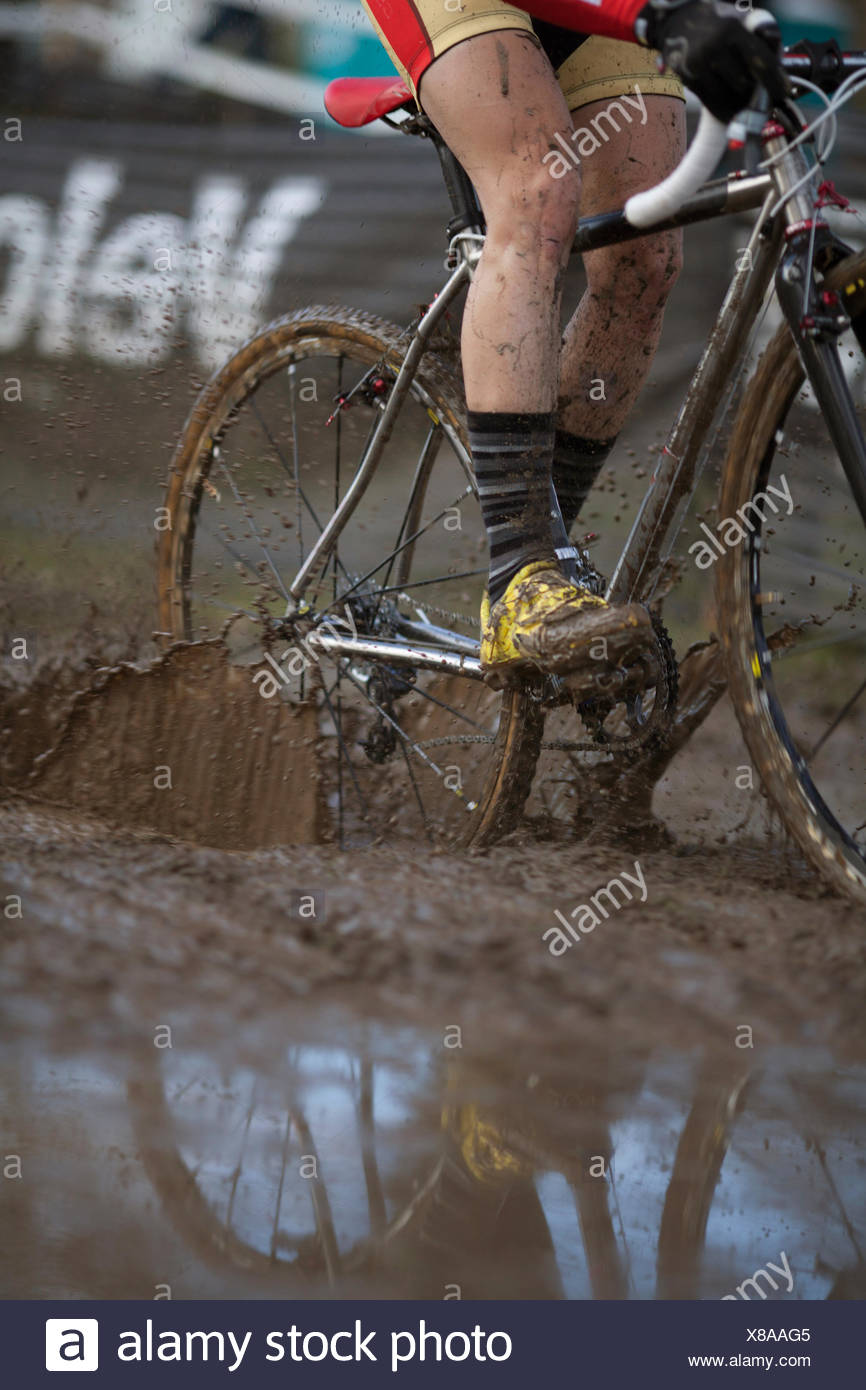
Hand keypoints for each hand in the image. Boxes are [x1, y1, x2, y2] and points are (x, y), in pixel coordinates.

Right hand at [639, 1, 788, 124]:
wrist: (676, 21)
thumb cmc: (716, 22)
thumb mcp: (740, 19)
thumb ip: (761, 35)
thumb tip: (778, 60)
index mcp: (732, 30)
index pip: (760, 61)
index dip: (775, 80)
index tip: (783, 92)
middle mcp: (714, 48)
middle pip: (744, 84)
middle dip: (756, 92)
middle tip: (763, 96)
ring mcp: (698, 66)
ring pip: (728, 96)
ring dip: (739, 100)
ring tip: (742, 94)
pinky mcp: (688, 79)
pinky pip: (712, 102)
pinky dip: (723, 105)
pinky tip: (728, 100)